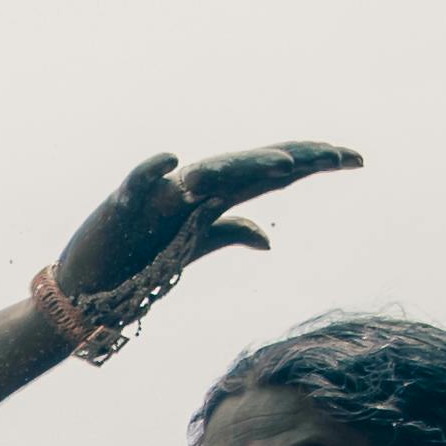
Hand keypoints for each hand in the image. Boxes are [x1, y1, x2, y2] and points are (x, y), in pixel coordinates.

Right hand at [47, 143, 361, 321]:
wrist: (87, 288)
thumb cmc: (136, 264)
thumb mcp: (191, 248)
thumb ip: (229, 233)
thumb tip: (269, 240)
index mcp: (214, 199)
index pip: (274, 174)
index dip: (314, 162)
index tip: (357, 159)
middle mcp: (193, 190)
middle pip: (255, 167)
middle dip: (298, 159)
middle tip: (341, 156)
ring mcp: (160, 197)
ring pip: (208, 172)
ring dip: (245, 166)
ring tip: (285, 167)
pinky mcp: (121, 207)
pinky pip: (138, 183)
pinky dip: (153, 172)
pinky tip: (173, 163)